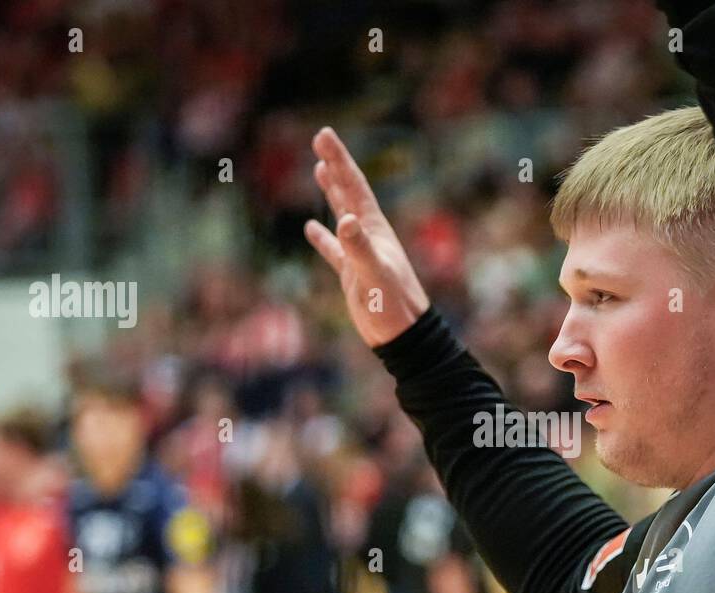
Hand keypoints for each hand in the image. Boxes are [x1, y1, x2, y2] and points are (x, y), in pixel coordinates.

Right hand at [304, 127, 429, 346]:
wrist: (404, 336)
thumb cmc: (393, 305)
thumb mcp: (375, 273)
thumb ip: (359, 247)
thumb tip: (344, 220)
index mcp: (374, 228)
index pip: (353, 185)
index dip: (338, 159)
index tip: (323, 134)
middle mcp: (368, 234)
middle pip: (348, 191)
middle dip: (334, 165)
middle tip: (320, 138)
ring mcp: (360, 253)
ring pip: (342, 214)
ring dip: (331, 192)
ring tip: (319, 170)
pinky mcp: (353, 274)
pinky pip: (334, 249)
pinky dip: (323, 237)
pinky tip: (311, 228)